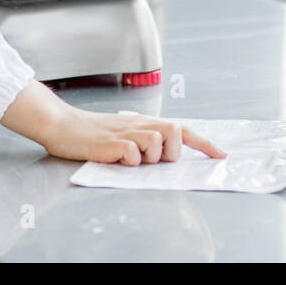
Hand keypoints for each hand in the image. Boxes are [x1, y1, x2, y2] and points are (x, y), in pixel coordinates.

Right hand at [0, 79, 225, 164]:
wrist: (64, 126)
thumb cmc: (94, 132)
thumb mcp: (125, 132)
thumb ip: (146, 140)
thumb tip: (167, 153)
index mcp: (146, 123)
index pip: (183, 130)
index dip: (204, 143)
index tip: (221, 155)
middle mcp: (141, 125)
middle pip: (176, 134)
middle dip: (169, 152)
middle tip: (147, 157)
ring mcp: (128, 133)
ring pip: (158, 146)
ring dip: (147, 157)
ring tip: (126, 156)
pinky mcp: (114, 144)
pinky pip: (134, 157)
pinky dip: (127, 162)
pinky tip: (113, 157)